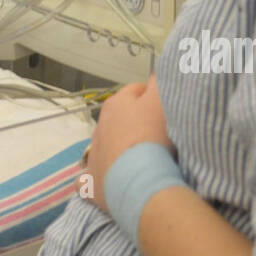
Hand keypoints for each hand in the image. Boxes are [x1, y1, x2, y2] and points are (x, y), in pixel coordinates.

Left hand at [83, 75, 170, 213]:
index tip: (167, 109)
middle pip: (118, 118)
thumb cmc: (152, 136)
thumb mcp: (161, 101)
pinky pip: (87, 179)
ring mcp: (92, 156)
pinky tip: (106, 183)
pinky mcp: (90, 183)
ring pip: (103, 146)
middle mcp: (99, 127)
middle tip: (158, 135)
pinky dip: (95, 179)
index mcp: (116, 105)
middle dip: (134, 123)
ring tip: (139, 160)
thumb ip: (159, 82)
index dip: (152, 98)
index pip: (135, 91)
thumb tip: (157, 71)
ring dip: (118, 149)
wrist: (140, 180)